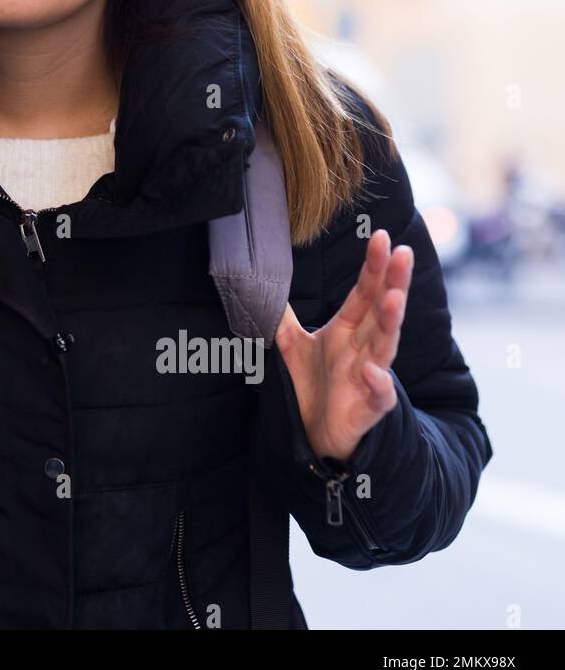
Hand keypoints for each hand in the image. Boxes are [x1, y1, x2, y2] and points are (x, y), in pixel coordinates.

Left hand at [274, 229, 413, 463]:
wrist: (314, 433)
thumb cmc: (313, 385)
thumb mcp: (292, 344)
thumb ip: (283, 314)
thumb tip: (265, 282)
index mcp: (347, 330)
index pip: (364, 292)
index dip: (373, 266)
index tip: (380, 237)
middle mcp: (362, 349)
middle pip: (381, 310)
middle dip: (393, 282)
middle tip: (403, 252)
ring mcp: (368, 377)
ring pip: (385, 346)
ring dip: (391, 322)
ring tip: (395, 298)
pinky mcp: (366, 409)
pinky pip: (378, 397)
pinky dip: (378, 385)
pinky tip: (374, 372)